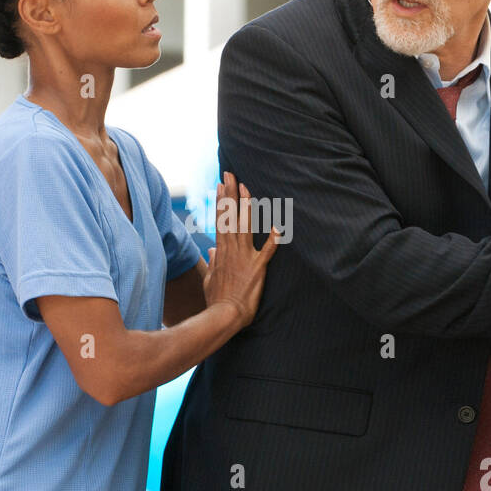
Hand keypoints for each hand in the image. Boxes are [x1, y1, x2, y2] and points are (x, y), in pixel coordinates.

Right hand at [202, 172, 277, 327]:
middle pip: (229, 216)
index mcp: (220, 252)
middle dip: (229, 194)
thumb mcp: (210, 279)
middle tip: (229, 174)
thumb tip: (211, 251)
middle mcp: (231, 250)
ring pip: (245, 225)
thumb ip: (212, 262)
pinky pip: (268, 251)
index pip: (220, 220)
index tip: (220, 185)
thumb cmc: (217, 301)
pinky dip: (275, 239)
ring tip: (245, 186)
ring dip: (245, 205)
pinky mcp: (257, 267)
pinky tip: (280, 226)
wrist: (225, 316)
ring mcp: (244, 257)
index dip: (220, 202)